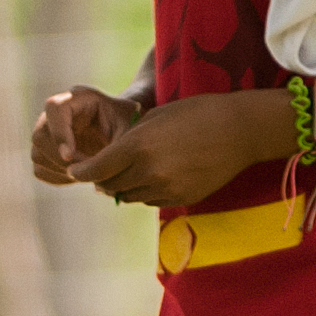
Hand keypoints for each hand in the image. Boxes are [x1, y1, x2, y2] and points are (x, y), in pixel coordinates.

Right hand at [33, 86, 141, 184]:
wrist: (121, 128)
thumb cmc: (126, 123)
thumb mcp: (128, 130)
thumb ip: (114, 147)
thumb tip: (95, 173)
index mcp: (78, 98)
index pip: (54, 108)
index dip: (58, 133)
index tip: (70, 156)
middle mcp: (56, 113)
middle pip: (40, 136)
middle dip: (60, 159)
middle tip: (86, 170)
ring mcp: (47, 132)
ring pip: (37, 154)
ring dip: (60, 170)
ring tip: (86, 173)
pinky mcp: (45, 151)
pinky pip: (40, 169)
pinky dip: (57, 177)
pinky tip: (78, 175)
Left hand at [69, 90, 289, 210]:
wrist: (240, 130)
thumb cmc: (195, 113)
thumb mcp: (154, 118)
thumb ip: (127, 142)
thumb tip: (106, 164)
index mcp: (138, 147)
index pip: (96, 169)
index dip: (82, 172)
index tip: (74, 171)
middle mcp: (149, 172)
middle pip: (110, 186)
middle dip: (101, 180)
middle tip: (99, 173)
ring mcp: (166, 189)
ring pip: (130, 196)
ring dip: (124, 187)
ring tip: (128, 172)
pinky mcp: (181, 199)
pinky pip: (151, 201)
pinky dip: (146, 192)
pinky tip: (154, 177)